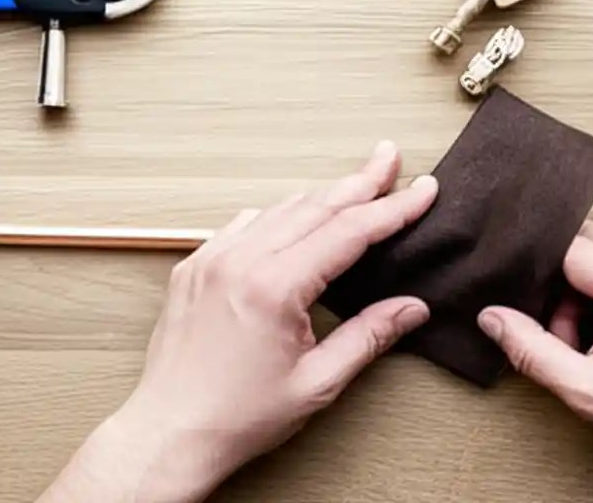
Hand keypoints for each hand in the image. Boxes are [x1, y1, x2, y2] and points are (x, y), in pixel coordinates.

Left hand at [38, 142, 437, 502]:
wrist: (169, 434)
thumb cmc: (238, 417)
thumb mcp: (317, 382)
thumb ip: (369, 337)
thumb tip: (413, 307)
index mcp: (274, 288)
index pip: (348, 231)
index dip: (393, 208)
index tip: (424, 190)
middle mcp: (239, 262)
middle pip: (315, 205)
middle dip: (360, 181)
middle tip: (390, 158)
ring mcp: (211, 260)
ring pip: (278, 209)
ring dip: (321, 196)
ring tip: (355, 185)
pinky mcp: (194, 268)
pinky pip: (243, 225)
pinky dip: (277, 216)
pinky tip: (295, 219)